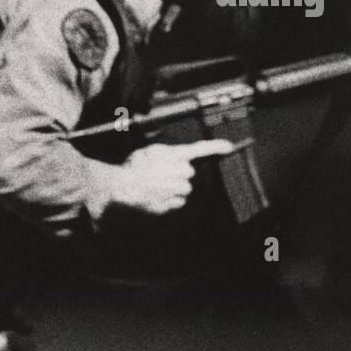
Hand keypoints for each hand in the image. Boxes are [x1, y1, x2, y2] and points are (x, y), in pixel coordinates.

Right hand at [110, 139, 233, 215]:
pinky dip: (169, 200)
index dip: (215, 147)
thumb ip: (166, 153)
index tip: (228, 146)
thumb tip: (174, 158)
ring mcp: (177, 189)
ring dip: (174, 187)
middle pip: (188, 173)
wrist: (122, 187)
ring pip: (184, 189)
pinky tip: (155, 195)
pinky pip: (176, 202)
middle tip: (160, 173)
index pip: (200, 149)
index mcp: (175, 155)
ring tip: (156, 185)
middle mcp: (181, 172)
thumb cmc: (132, 167)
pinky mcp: (172, 204)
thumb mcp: (149, 151)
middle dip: (178, 173)